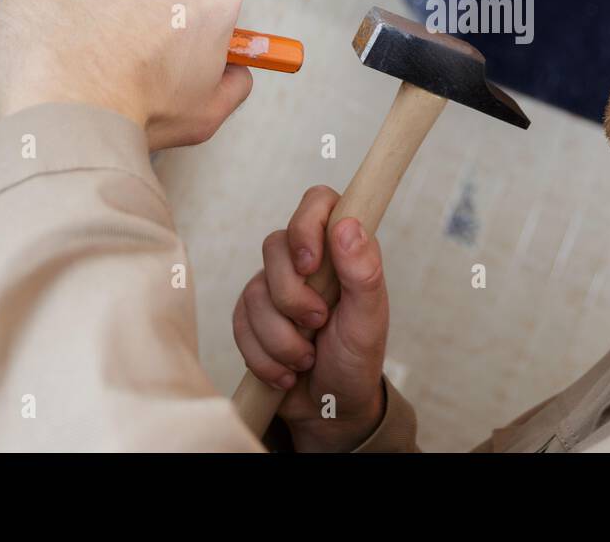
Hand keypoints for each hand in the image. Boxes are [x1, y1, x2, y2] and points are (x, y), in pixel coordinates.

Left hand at [0, 0, 252, 150]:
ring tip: (85, 42)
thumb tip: (236, 71)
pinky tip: (60, 26)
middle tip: (123, 47)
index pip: (211, 0)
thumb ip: (234, 85)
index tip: (170, 44)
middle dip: (150, 4)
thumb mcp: (206, 113)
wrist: (64, 106)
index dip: (190, 25)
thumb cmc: (137, 114)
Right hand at [233, 185, 389, 452]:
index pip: (318, 202)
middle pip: (275, 247)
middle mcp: (306, 259)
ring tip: (307, 358)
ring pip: (255, 291)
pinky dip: (264, 355)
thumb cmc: (357, 357)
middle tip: (318, 325)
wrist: (330, 407)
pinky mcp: (252, 314)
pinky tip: (287, 371)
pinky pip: (240, 323)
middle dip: (292, 298)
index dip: (306, 225)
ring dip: (281, 337)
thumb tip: (347, 224)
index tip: (310, 265)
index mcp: (341, 249)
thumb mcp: (370, 318)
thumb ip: (364, 271)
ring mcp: (274, 285)